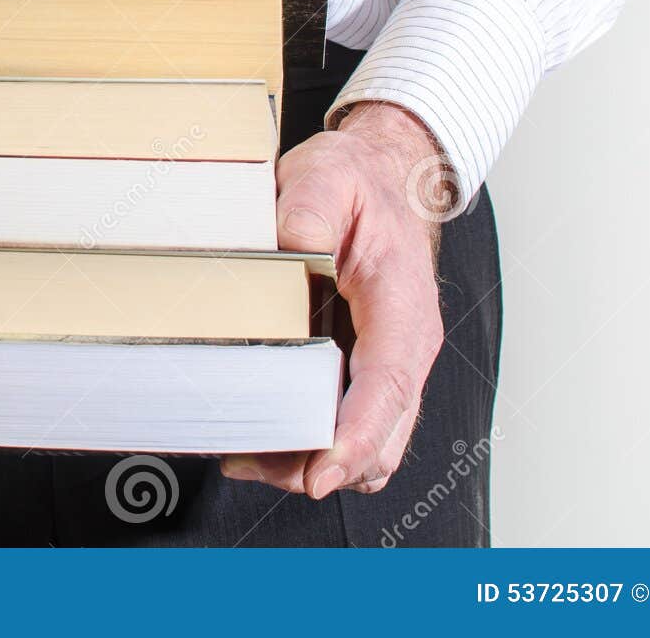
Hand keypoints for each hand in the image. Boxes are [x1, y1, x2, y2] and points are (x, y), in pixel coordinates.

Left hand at [222, 101, 446, 498]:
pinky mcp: (366, 370)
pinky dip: (312, 446)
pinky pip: (350, 427)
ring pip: (368, 446)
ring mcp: (390, 363)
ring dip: (313, 462)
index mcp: (402, 305)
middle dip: (322, 466)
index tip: (319, 474)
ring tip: (244, 455)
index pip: (387, 385)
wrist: (382, 179)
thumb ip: (311, 208)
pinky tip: (261, 435)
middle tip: (249, 461)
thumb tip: (291, 246)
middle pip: (381, 437)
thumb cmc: (357, 183)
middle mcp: (406, 346)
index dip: (356, 438)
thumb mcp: (328, 176)